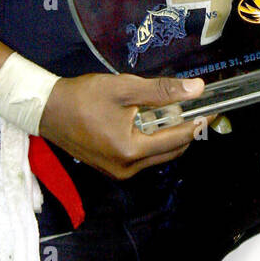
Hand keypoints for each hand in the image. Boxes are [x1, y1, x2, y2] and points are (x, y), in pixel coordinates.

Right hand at [40, 73, 206, 178]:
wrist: (46, 109)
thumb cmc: (83, 97)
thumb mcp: (125, 88)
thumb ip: (162, 91)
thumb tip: (197, 89)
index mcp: (131, 150)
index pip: (176, 139)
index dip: (196, 124)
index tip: (213, 111)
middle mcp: (127, 168)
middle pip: (169, 151)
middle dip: (185, 132)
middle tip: (197, 110)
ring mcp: (117, 172)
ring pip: (156, 156)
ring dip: (168, 137)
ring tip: (173, 112)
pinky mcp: (109, 168)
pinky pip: (141, 157)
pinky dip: (151, 141)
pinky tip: (151, 122)